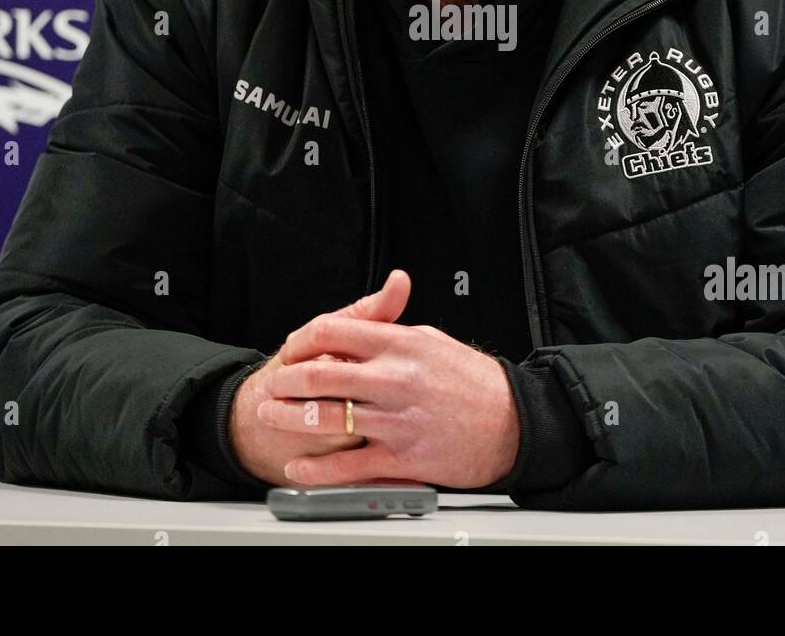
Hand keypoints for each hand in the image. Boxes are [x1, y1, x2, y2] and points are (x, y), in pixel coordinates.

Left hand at [255, 271, 520, 489]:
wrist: (513, 422)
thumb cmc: (475, 382)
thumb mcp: (432, 340)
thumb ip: (392, 327)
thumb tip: (364, 315)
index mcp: (400, 344)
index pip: (334, 330)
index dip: (302, 340)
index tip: (292, 349)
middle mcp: (395, 378)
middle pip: (321, 373)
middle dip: (286, 380)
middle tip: (272, 384)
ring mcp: (396, 419)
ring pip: (327, 418)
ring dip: (290, 419)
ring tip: (272, 417)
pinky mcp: (402, 457)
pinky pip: (348, 465)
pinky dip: (316, 470)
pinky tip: (298, 468)